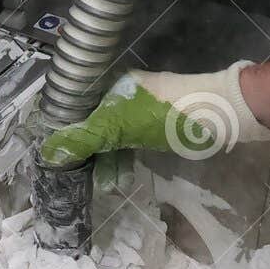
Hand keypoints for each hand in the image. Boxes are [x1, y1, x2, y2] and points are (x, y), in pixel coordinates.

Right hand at [39, 62, 269, 166]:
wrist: (221, 115)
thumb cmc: (168, 115)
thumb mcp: (121, 127)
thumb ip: (84, 139)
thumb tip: (47, 153)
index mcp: (112, 85)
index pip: (75, 104)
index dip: (60, 129)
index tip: (50, 155)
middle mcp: (123, 93)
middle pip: (91, 122)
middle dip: (81, 149)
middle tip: (72, 175)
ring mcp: (141, 108)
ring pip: (111, 135)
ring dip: (102, 159)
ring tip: (96, 182)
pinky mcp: (157, 124)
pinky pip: (129, 142)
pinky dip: (120, 158)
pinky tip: (117, 175)